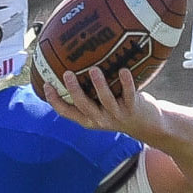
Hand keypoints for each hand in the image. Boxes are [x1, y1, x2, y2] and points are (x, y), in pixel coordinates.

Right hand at [43, 67, 164, 140]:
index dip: (54, 100)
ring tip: (94, 70)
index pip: (66, 112)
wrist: (145, 124)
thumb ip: (86, 95)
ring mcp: (116, 114)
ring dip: (99, 85)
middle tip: (67, 73)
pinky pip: (129, 94)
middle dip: (74, 90)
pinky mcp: (132, 108)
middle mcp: (99, 118)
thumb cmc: (117, 109)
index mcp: (88, 119)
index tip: (47, 84)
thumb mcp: (98, 108)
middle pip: (83, 105)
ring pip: (105, 100)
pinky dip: (127, 82)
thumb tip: (70, 68)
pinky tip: (123, 70)